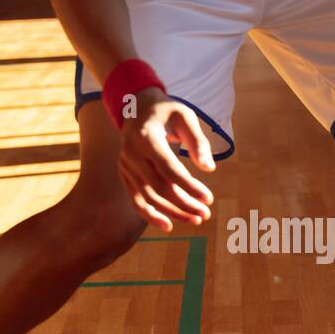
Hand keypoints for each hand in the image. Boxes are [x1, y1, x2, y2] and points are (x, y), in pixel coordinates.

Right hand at [117, 88, 215, 231]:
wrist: (136, 108)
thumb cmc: (166, 112)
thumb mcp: (185, 116)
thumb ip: (198, 141)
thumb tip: (209, 168)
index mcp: (146, 137)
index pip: (169, 168)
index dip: (189, 186)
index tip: (208, 199)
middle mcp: (131, 154)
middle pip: (159, 186)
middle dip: (184, 203)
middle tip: (205, 214)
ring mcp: (126, 166)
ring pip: (149, 197)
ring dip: (173, 212)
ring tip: (196, 219)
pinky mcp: (125, 175)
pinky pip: (136, 200)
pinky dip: (151, 215)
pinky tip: (168, 225)